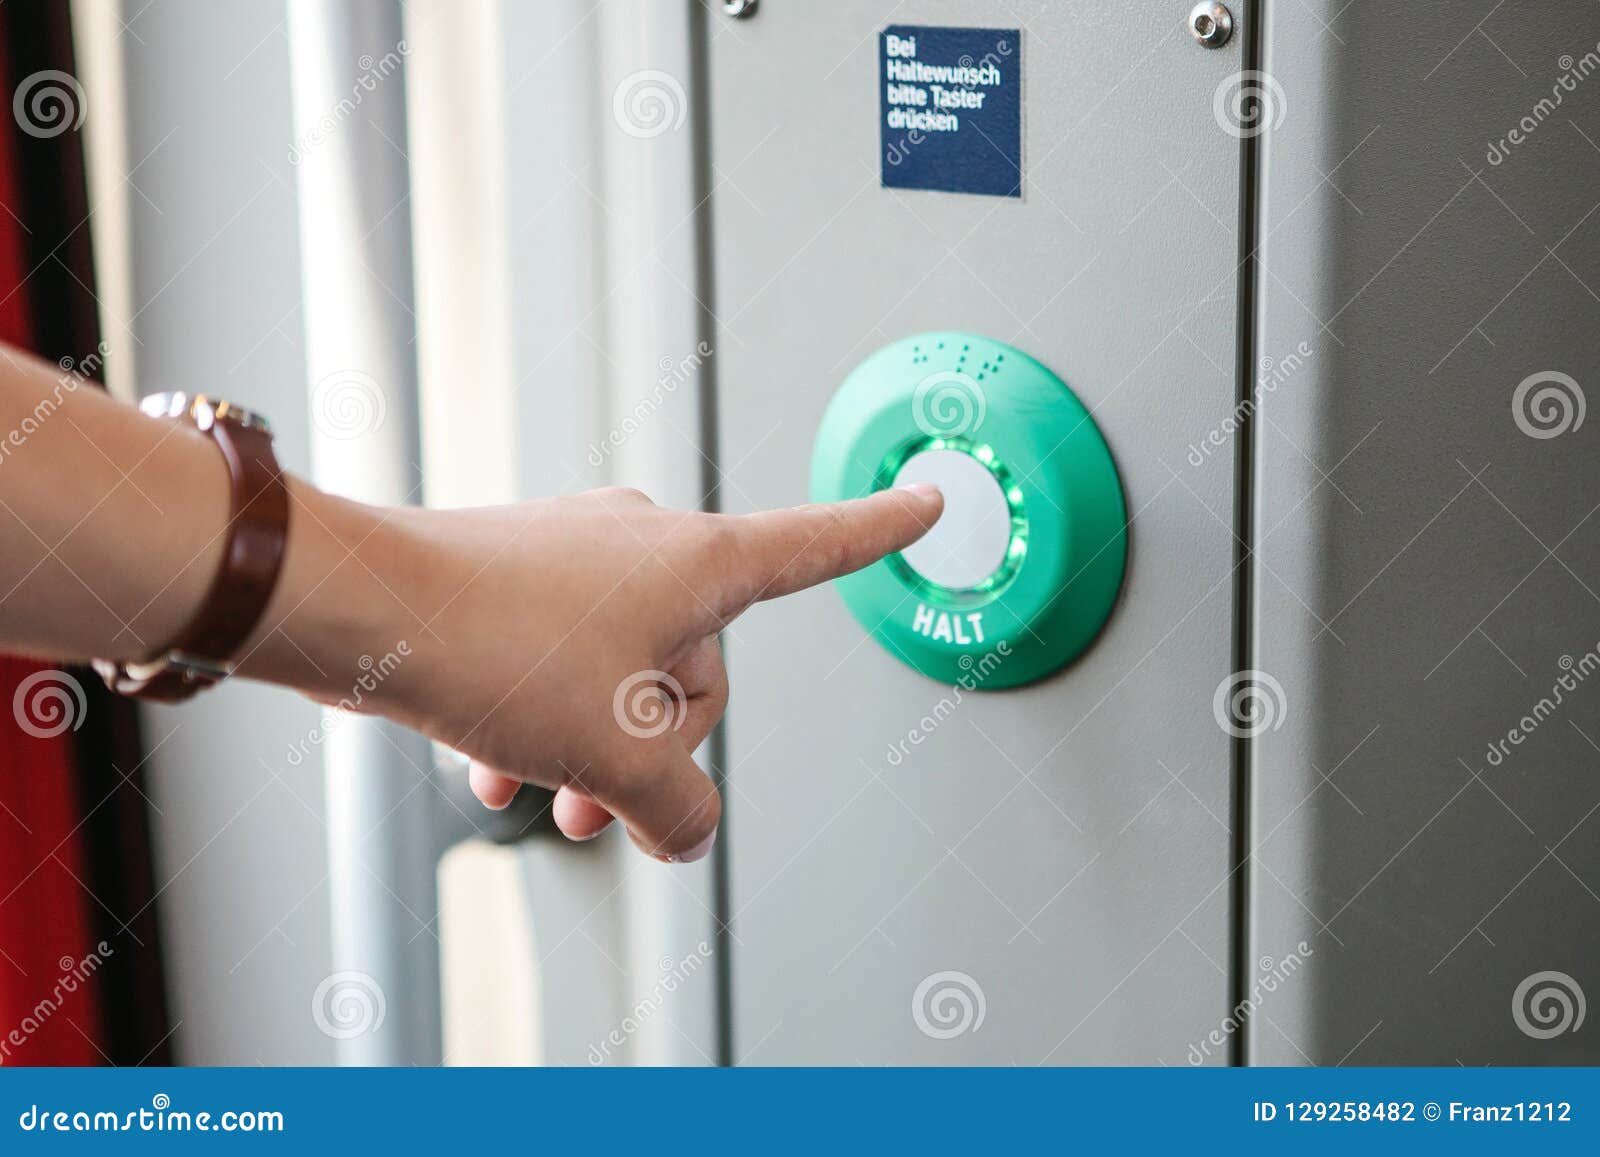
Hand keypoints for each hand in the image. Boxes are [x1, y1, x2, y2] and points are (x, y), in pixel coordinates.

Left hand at [249, 482, 942, 862]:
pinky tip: (495, 769)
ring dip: (590, 746)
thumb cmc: (486, 645)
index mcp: (697, 562)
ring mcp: (578, 553)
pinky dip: (545, 717)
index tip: (928, 500)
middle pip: (701, 664)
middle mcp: (644, 542)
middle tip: (596, 806)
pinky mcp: (520, 572)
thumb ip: (681, 809)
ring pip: (622, 668)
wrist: (351, 602)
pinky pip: (563, 654)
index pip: (816, 547)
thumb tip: (687, 832)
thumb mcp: (615, 754)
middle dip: (653, 748)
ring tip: (540, 801)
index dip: (879, 531)